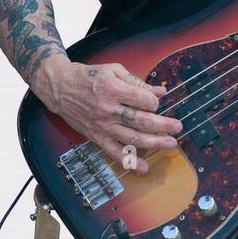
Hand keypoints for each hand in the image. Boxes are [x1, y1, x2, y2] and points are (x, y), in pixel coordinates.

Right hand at [36, 57, 181, 173]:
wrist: (59, 87)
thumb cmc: (89, 76)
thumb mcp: (114, 70)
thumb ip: (138, 82)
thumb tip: (160, 92)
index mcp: (113, 89)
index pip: (144, 101)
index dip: (154, 102)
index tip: (155, 102)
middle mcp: (108, 109)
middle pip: (142, 121)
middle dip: (163, 126)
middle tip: (178, 127)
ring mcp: (102, 125)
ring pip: (132, 138)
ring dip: (154, 143)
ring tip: (171, 144)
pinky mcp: (96, 136)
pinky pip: (114, 152)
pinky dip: (129, 161)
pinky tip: (143, 167)